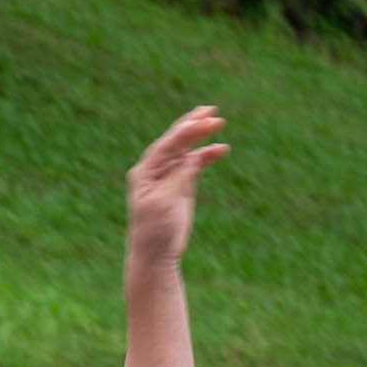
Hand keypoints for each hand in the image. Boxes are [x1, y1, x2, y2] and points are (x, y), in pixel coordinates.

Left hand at [126, 105, 228, 267]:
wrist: (155, 255)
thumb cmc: (153, 230)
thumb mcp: (164, 202)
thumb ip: (178, 177)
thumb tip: (193, 158)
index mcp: (145, 171)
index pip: (166, 145)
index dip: (184, 131)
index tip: (201, 121)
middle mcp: (156, 169)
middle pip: (176, 141)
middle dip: (194, 126)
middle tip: (212, 112)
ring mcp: (170, 176)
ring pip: (187, 150)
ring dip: (202, 137)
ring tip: (219, 123)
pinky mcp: (182, 185)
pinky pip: (196, 163)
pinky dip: (207, 155)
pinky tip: (221, 149)